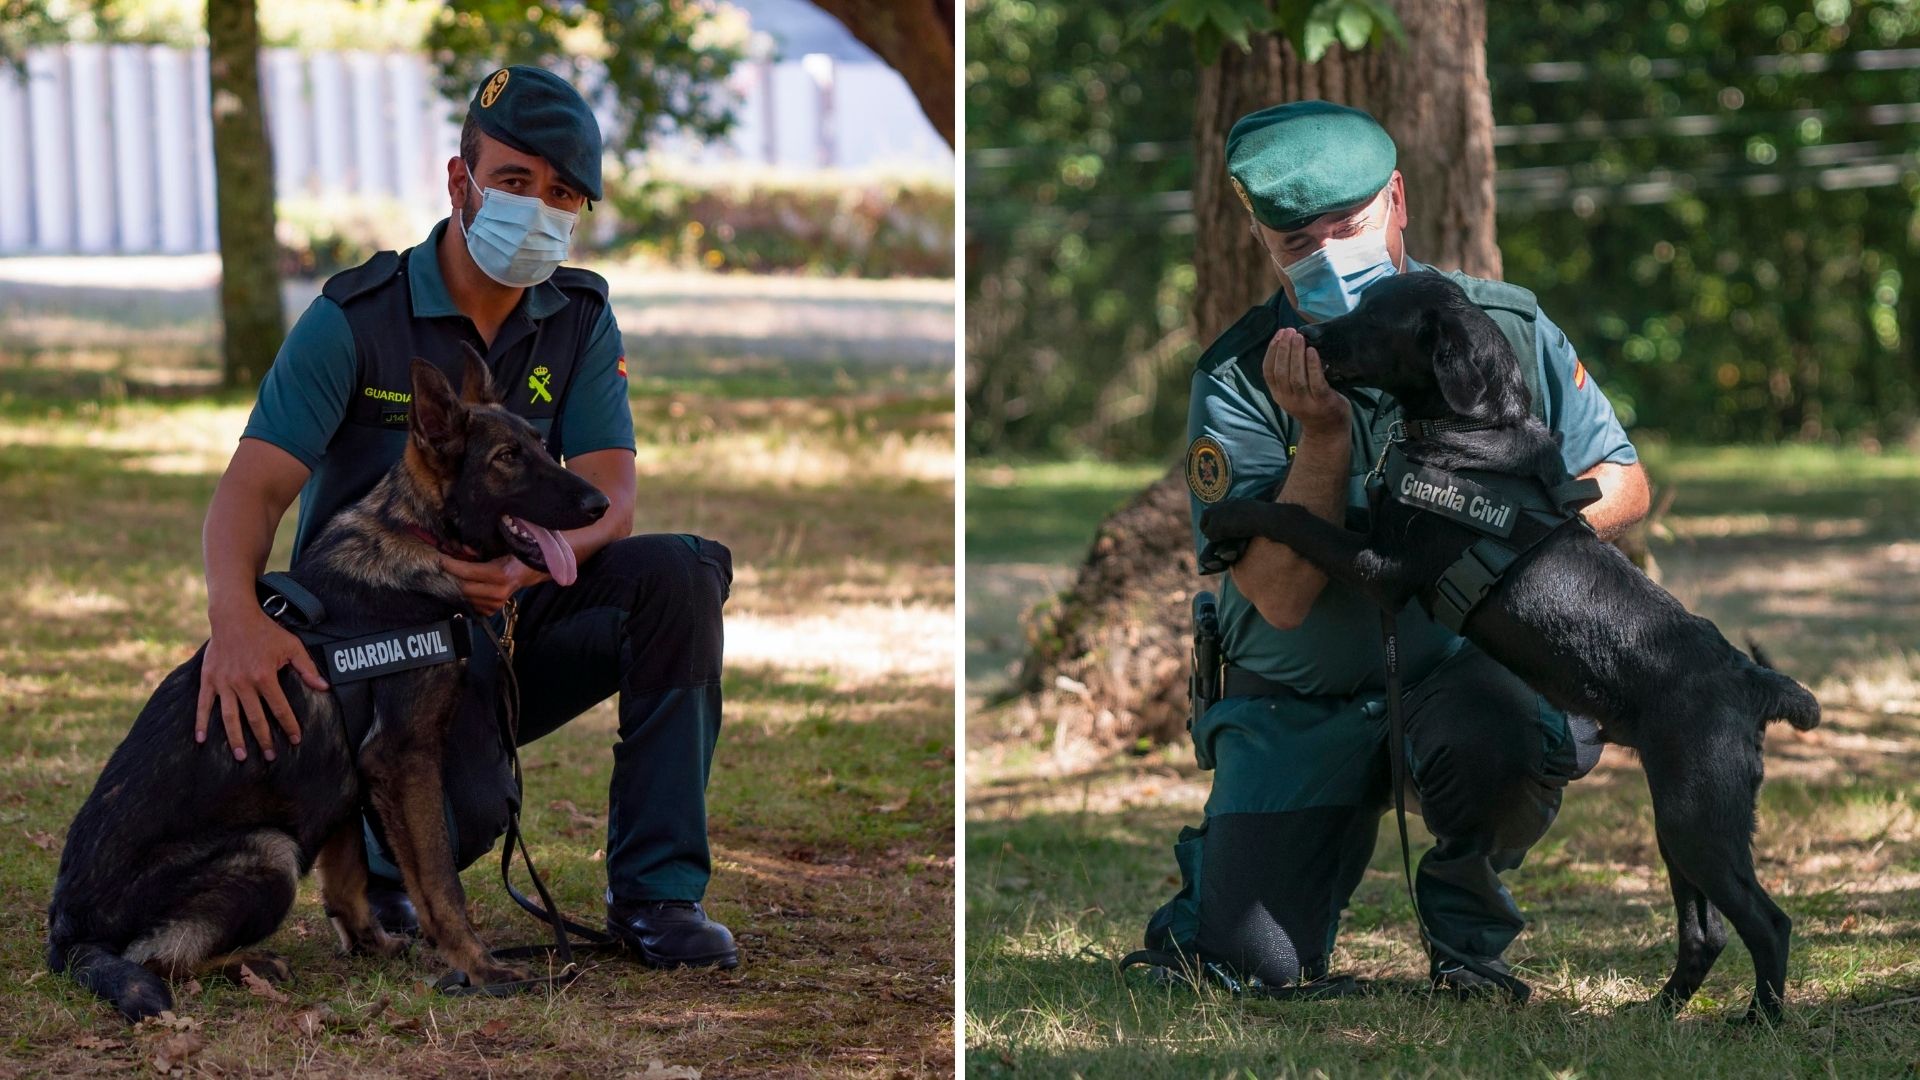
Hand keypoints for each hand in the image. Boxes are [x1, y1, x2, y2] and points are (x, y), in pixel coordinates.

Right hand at [195, 605, 327, 760]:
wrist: (234, 616)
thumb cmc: (266, 631)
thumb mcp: (292, 646)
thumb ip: (307, 669)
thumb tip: (324, 687)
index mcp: (265, 676)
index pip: (280, 708)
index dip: (289, 725)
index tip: (295, 739)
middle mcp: (243, 683)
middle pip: (255, 718)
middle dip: (264, 739)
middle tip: (270, 757)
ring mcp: (224, 683)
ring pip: (229, 717)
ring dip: (235, 738)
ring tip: (240, 756)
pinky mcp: (208, 679)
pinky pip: (203, 705)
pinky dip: (201, 722)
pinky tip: (201, 740)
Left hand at [438, 554, 545, 615]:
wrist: (530, 572)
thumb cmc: (514, 557)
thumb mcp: (499, 549)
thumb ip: (478, 551)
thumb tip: (459, 549)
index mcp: (500, 575)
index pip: (468, 573)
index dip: (451, 565)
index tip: (440, 559)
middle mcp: (498, 593)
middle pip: (464, 587)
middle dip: (452, 577)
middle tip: (445, 566)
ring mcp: (496, 604)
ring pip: (466, 597)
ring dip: (458, 586)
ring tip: (455, 575)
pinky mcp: (493, 610)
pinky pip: (472, 604)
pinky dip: (467, 595)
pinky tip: (468, 586)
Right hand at [1263, 327, 1349, 435]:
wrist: (1328, 430)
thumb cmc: (1312, 405)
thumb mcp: (1294, 393)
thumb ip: (1288, 375)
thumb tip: (1288, 343)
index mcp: (1279, 395)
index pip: (1268, 372)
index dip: (1271, 352)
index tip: (1278, 335)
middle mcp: (1288, 400)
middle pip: (1281, 372)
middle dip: (1283, 349)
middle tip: (1289, 331)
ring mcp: (1305, 403)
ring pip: (1296, 377)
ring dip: (1296, 354)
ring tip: (1299, 337)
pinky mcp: (1322, 402)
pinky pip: (1315, 382)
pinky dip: (1312, 365)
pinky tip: (1312, 351)